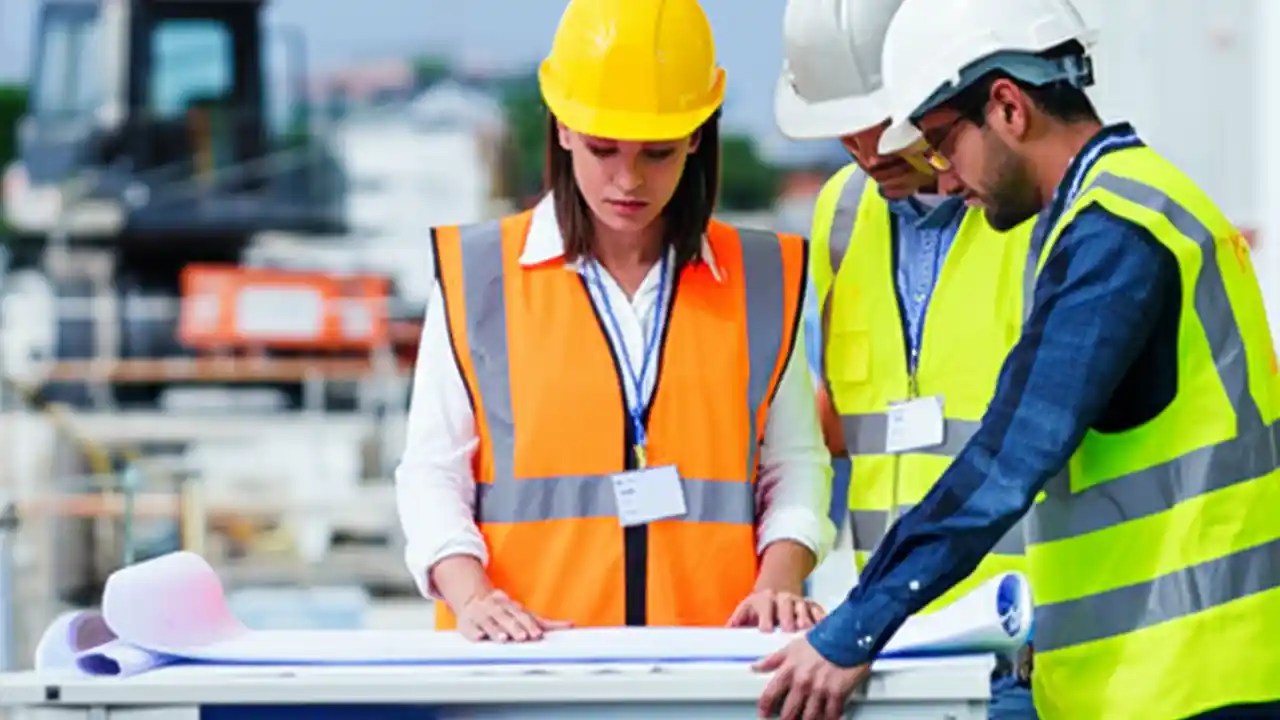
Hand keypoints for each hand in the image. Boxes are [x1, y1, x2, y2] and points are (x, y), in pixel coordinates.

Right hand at [456, 589, 571, 641]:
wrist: (473, 598)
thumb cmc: (504, 611)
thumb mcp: (524, 614)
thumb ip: (545, 622)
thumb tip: (571, 625)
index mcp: (512, 608)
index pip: (523, 617)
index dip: (529, 625)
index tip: (536, 634)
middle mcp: (497, 610)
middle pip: (508, 620)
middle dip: (515, 628)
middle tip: (522, 637)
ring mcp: (482, 615)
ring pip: (490, 623)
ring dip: (496, 631)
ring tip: (502, 639)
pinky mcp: (467, 623)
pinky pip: (470, 627)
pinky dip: (474, 632)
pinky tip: (478, 637)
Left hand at [728, 588, 825, 632]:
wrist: (776, 590)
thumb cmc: (758, 609)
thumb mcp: (745, 611)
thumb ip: (736, 622)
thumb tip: (725, 632)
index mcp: (764, 600)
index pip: (764, 607)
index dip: (765, 617)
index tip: (766, 630)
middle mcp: (782, 598)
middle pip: (785, 606)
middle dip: (787, 618)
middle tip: (789, 630)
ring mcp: (798, 601)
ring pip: (802, 607)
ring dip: (805, 618)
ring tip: (806, 631)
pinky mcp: (811, 604)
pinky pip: (817, 609)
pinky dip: (820, 617)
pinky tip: (823, 626)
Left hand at [753, 636, 870, 719]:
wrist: (846, 635)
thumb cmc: (821, 639)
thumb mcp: (792, 646)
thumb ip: (772, 660)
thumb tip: (755, 666)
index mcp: (789, 670)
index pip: (770, 695)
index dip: (765, 708)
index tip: (764, 714)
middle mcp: (802, 683)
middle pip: (788, 712)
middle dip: (786, 719)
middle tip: (787, 719)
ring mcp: (820, 690)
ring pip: (809, 717)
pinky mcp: (837, 694)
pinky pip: (830, 715)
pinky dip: (828, 718)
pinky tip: (826, 718)